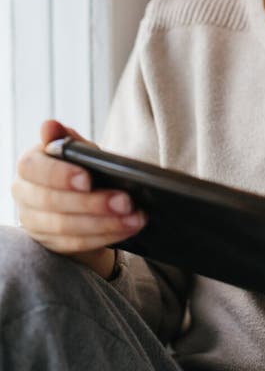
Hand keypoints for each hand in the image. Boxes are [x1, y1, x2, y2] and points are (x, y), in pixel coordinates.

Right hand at [11, 119, 147, 277]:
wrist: (81, 200)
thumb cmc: (80, 168)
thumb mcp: (79, 152)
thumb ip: (68, 140)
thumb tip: (49, 126)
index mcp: (29, 166)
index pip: (34, 169)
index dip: (60, 175)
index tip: (88, 179)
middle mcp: (24, 195)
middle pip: (53, 203)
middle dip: (93, 203)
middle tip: (126, 201)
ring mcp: (35, 223)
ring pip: (66, 228)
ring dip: (105, 223)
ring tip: (135, 217)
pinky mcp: (50, 244)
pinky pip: (77, 244)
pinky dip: (106, 236)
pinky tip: (128, 228)